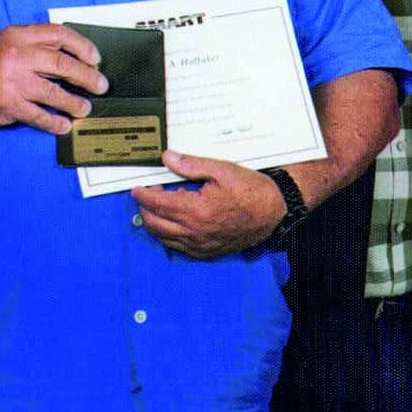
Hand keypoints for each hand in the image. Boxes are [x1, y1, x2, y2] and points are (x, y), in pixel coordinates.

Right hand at [0, 24, 105, 132]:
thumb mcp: (4, 44)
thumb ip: (34, 45)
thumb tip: (73, 56)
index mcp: (17, 35)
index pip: (59, 34)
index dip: (83, 46)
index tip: (95, 59)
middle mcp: (16, 55)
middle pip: (63, 64)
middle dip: (88, 77)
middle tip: (101, 86)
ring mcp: (11, 81)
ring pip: (55, 93)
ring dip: (75, 103)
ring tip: (84, 108)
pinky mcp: (8, 105)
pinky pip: (39, 116)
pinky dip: (55, 123)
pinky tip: (64, 126)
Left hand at [133, 151, 289, 259]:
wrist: (273, 212)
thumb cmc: (252, 191)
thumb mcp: (221, 170)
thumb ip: (191, 165)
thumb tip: (168, 158)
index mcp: (196, 211)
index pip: (157, 204)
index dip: (143, 195)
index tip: (137, 189)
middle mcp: (195, 232)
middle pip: (154, 223)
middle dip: (145, 209)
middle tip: (146, 196)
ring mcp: (200, 246)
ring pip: (163, 237)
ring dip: (154, 222)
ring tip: (159, 207)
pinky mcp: (206, 253)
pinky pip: (177, 247)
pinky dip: (169, 235)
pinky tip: (174, 223)